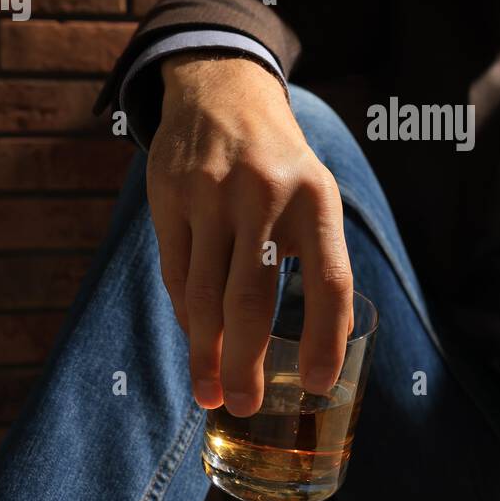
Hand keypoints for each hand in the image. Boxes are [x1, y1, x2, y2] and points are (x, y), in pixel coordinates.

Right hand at [147, 52, 353, 415]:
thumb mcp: (315, 197)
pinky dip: (187, 316)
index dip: (327, 338)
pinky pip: (175, 273)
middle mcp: (265, 195)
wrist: (222, 93)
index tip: (320, 384)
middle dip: (245, 364)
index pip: (330, 280)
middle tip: (243, 406)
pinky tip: (196, 340)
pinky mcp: (169, 196)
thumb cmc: (279, 166)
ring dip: (205, 353)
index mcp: (316, 199)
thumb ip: (318, 260)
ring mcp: (210, 194)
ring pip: (204, 294)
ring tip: (211, 394)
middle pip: (251, 300)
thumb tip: (325, 350)